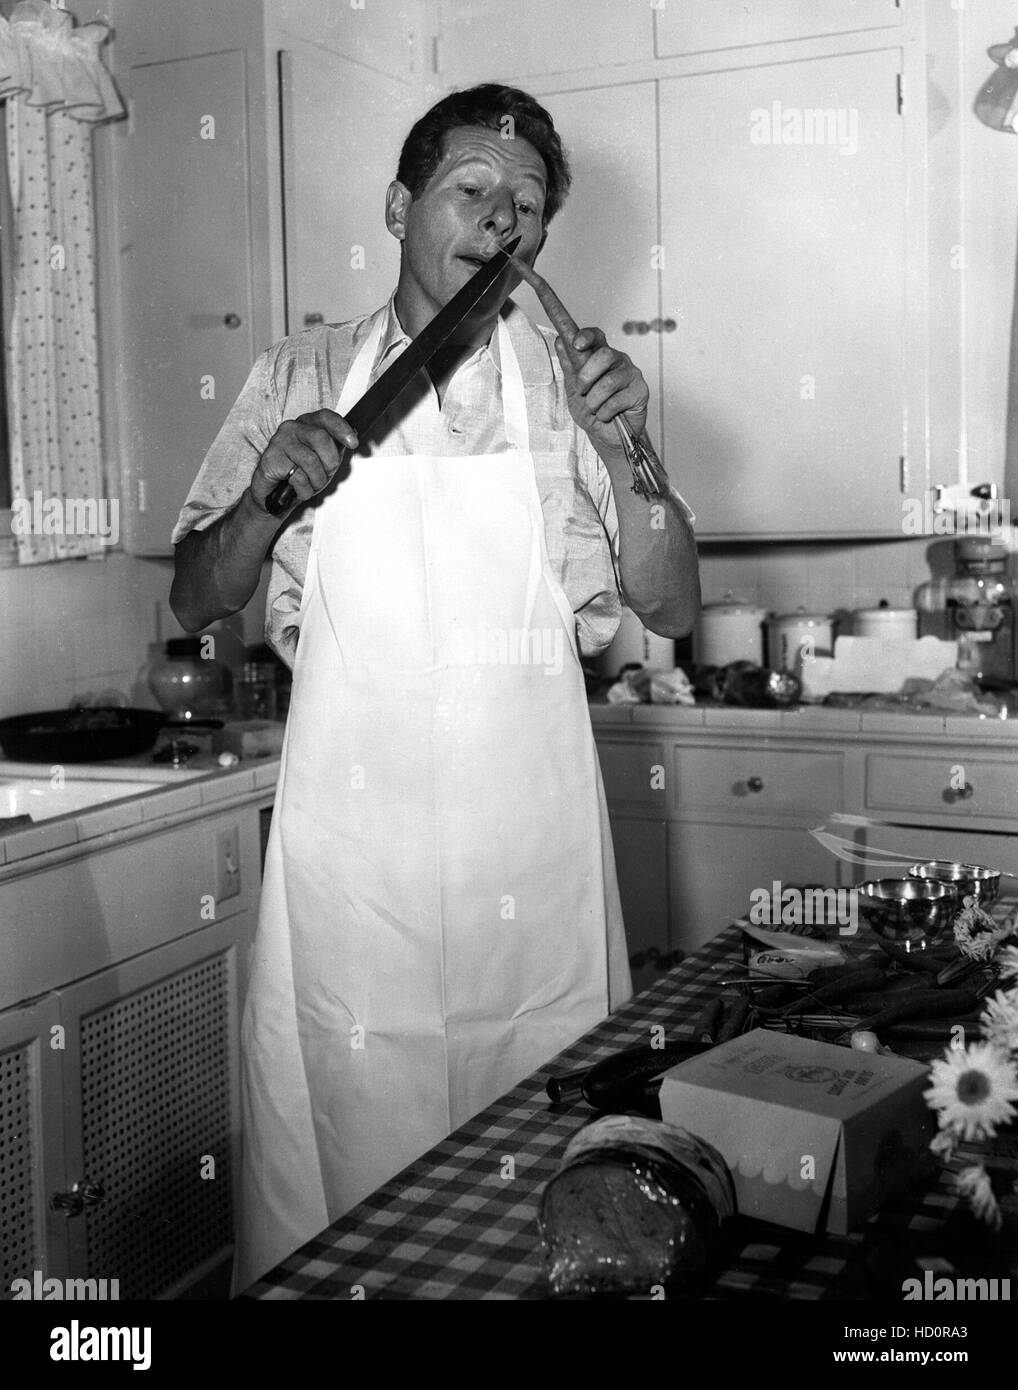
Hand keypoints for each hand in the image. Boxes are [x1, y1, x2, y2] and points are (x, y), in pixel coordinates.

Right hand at [250, 410, 358, 512]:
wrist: (274, 495)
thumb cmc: (300, 475)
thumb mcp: (323, 461)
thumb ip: (336, 449)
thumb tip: (352, 440)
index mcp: (306, 424)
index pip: (326, 418)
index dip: (342, 428)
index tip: (353, 443)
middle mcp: (292, 428)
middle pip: (321, 438)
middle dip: (330, 462)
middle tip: (326, 474)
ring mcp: (279, 441)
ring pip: (311, 460)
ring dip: (317, 480)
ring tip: (311, 485)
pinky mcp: (271, 458)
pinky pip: (298, 477)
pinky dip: (305, 490)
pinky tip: (300, 490)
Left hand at [553, 325, 648, 451]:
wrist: (604, 435)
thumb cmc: (592, 410)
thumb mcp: (573, 388)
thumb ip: (569, 365)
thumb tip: (560, 340)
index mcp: (601, 357)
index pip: (596, 337)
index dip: (587, 336)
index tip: (576, 343)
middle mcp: (618, 362)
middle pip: (605, 354)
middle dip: (586, 376)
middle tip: (582, 391)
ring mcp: (631, 375)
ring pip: (609, 381)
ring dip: (594, 401)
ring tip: (594, 408)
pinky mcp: (640, 392)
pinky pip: (617, 401)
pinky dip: (604, 413)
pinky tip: (606, 415)